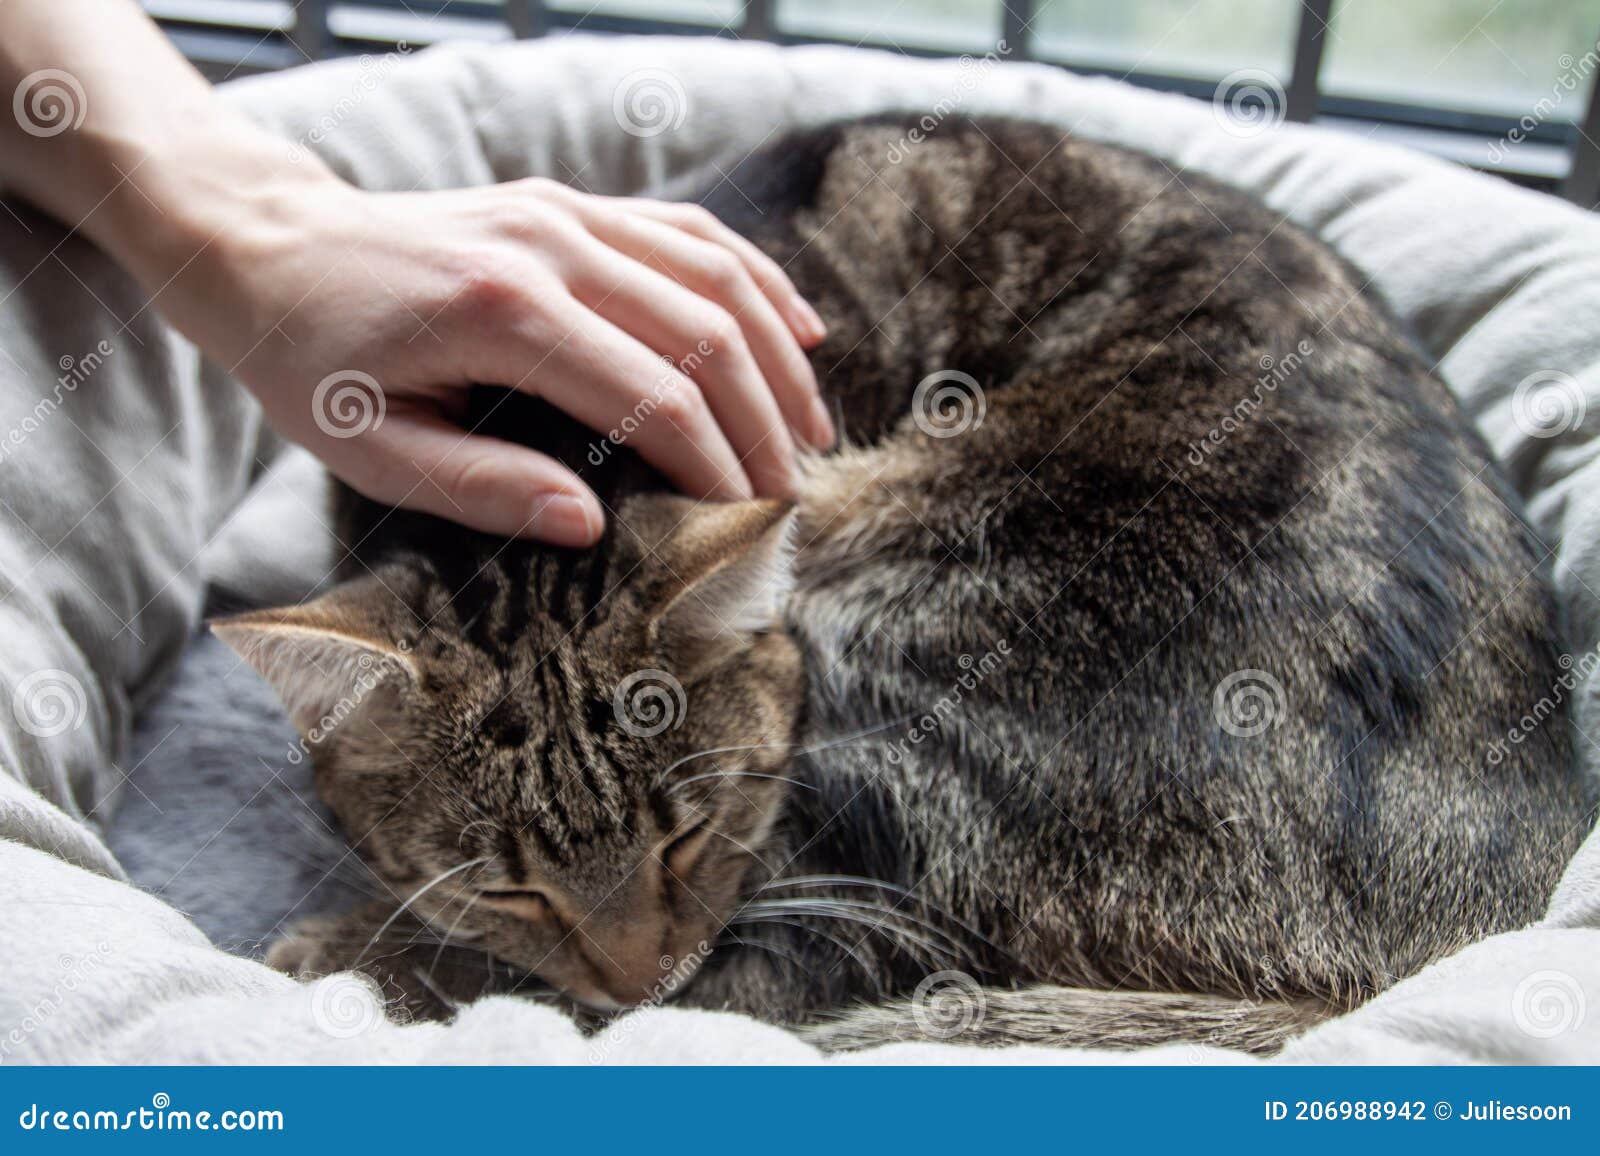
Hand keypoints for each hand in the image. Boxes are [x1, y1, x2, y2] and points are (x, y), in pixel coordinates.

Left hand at [153, 170, 832, 545]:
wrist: (272, 248)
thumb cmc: (313, 362)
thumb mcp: (368, 449)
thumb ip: (479, 489)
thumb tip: (590, 525)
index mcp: (503, 313)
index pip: (653, 396)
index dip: (715, 467)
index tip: (747, 525)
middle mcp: (550, 246)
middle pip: (705, 334)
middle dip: (764, 423)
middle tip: (793, 497)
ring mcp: (567, 213)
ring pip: (715, 276)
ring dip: (779, 355)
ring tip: (815, 429)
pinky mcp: (572, 205)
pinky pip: (691, 231)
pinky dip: (755, 281)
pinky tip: (799, 329)